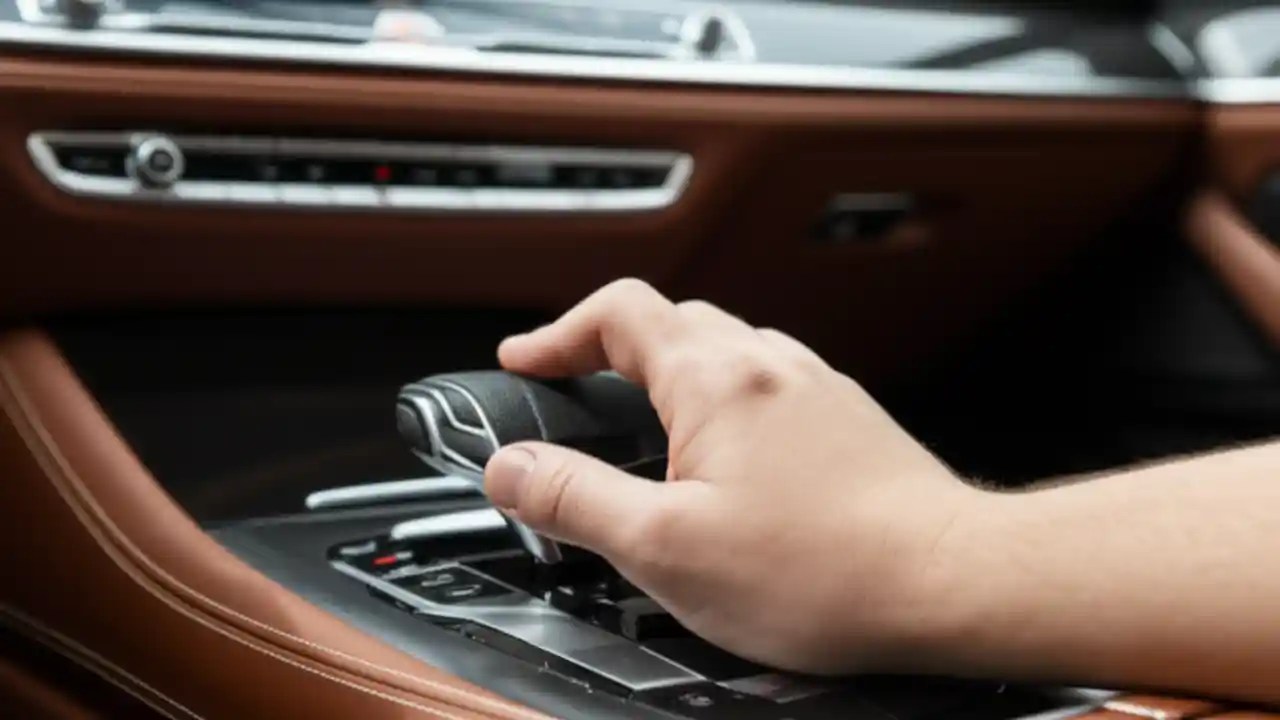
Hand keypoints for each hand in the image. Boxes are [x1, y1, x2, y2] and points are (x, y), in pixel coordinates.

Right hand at [482, 279, 984, 673]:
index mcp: (714, 379)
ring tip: (647, 431)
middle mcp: (769, 364)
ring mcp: (815, 388)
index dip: (557, 333)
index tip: (524, 361)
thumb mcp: (666, 548)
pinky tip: (730, 462)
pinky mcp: (848, 421)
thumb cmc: (824, 570)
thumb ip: (575, 500)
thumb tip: (511, 469)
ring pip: (725, 351)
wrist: (950, 584)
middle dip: (610, 352)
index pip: (617, 312)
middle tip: (576, 394)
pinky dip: (726, 405)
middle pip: (671, 322)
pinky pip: (769, 387)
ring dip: (672, 376)